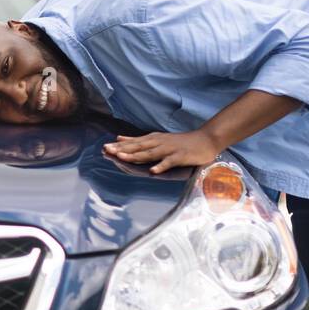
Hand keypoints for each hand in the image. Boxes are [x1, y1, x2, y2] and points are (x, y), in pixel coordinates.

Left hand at [103, 130, 220, 173]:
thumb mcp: (156, 138)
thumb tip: (118, 139)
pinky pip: (169, 162)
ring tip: (122, 158)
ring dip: (136, 155)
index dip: (118, 146)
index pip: (133, 142)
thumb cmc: (180, 141)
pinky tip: (152, 171)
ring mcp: (169, 149)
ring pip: (150, 153)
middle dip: (122, 149)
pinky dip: (160, 166)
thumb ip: (137, 140)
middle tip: (106, 150)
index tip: (103, 147)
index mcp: (152, 139)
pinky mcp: (180, 156)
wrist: (205, 140)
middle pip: (138, 146)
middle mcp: (158, 143)